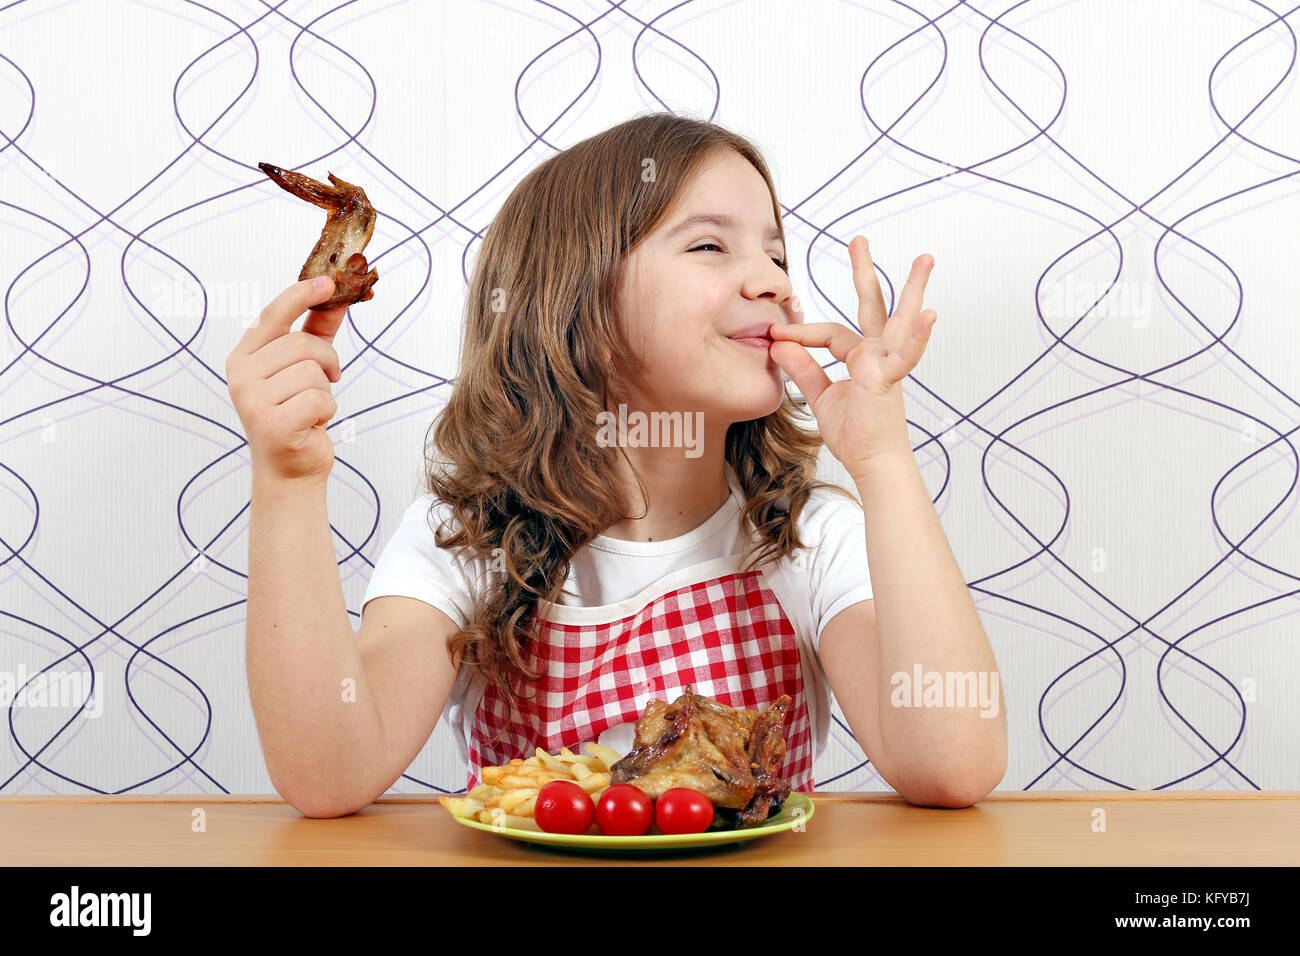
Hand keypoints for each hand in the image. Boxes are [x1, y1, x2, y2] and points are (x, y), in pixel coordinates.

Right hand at [225, 277, 349, 484]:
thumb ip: (317, 331)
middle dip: (327, 362)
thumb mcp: (305, 368)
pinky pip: (319, 399)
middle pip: (303, 344)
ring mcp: (252, 400)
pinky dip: (326, 412)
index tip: (328, 282)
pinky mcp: (271, 424)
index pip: (273, 315)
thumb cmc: (297, 415)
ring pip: (314, 372)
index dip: (301, 295)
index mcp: (244, 356)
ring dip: (326, 391)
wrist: (290, 469)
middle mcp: (240, 374)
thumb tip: (335, 294)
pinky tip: (312, 424)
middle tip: (326, 381)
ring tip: (311, 409)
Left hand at [768, 236, 935, 479]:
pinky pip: (905, 354)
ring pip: (898, 318)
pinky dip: (918, 337)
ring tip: (925, 259)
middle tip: (858, 240)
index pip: (828, 333)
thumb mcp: (820, 396)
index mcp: (861, 356)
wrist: (872, 462)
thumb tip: (778, 346)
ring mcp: (887, 362)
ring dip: (912, 288)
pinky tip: (930, 316)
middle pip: (871, 305)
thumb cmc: (854, 434)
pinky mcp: (891, 377)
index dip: (800, 334)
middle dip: (864, 271)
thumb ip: (802, 368)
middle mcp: (877, 353)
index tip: (775, 336)